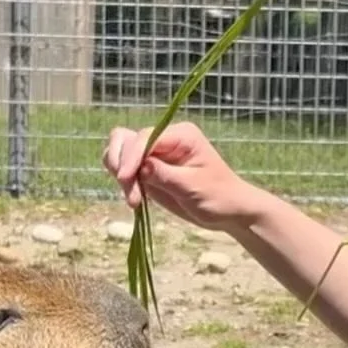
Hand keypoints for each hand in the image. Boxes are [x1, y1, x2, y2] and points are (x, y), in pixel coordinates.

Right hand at [103, 122, 255, 232]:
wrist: (228, 211)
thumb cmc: (218, 196)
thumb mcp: (192, 186)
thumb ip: (164, 174)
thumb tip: (140, 166)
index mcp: (180, 135)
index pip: (144, 138)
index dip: (131, 157)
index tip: (126, 179)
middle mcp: (164, 139)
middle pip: (125, 140)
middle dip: (123, 166)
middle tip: (132, 196)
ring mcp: (154, 154)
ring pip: (120, 152)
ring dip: (121, 175)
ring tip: (135, 200)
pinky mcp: (147, 170)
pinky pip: (125, 170)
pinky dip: (124, 182)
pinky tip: (136, 199)